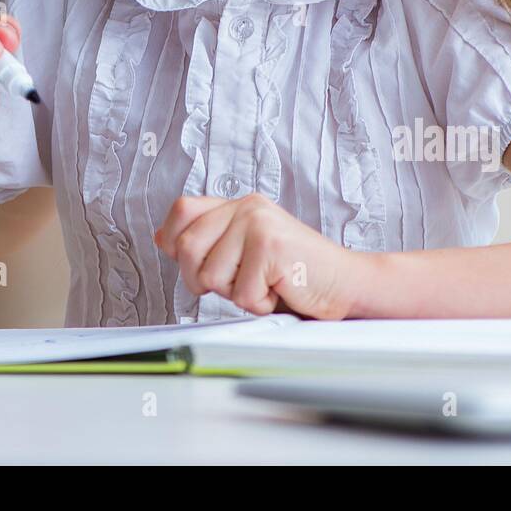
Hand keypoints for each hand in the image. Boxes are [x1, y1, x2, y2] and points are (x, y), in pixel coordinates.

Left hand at [154, 194, 362, 320]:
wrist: (346, 285)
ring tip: (265, 283)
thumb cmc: (297, 273)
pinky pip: (241, 294)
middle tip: (239, 282)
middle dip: (205, 280)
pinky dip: (260, 305)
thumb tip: (163, 237)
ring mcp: (258, 224)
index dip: (177, 242)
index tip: (198, 262)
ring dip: (237, 294)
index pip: (182, 210)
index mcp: (240, 205)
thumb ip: (208, 240)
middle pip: (187, 248)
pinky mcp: (270, 248)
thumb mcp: (246, 252)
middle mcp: (248, 207)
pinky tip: (280, 291)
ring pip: (211, 276)